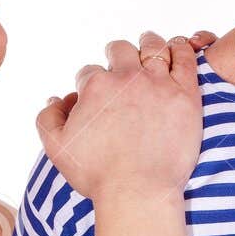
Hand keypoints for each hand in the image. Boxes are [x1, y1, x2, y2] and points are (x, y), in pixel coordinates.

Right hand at [36, 31, 203, 202]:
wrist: (138, 191)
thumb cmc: (97, 174)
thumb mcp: (56, 147)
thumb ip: (48, 117)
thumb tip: (56, 98)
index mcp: (96, 85)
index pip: (89, 72)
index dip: (90, 83)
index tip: (96, 96)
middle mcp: (127, 77)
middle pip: (120, 50)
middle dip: (116, 56)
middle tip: (120, 66)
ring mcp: (158, 83)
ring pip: (153, 47)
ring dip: (148, 44)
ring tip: (149, 47)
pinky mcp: (185, 95)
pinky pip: (185, 59)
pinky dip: (181, 49)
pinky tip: (177, 49)